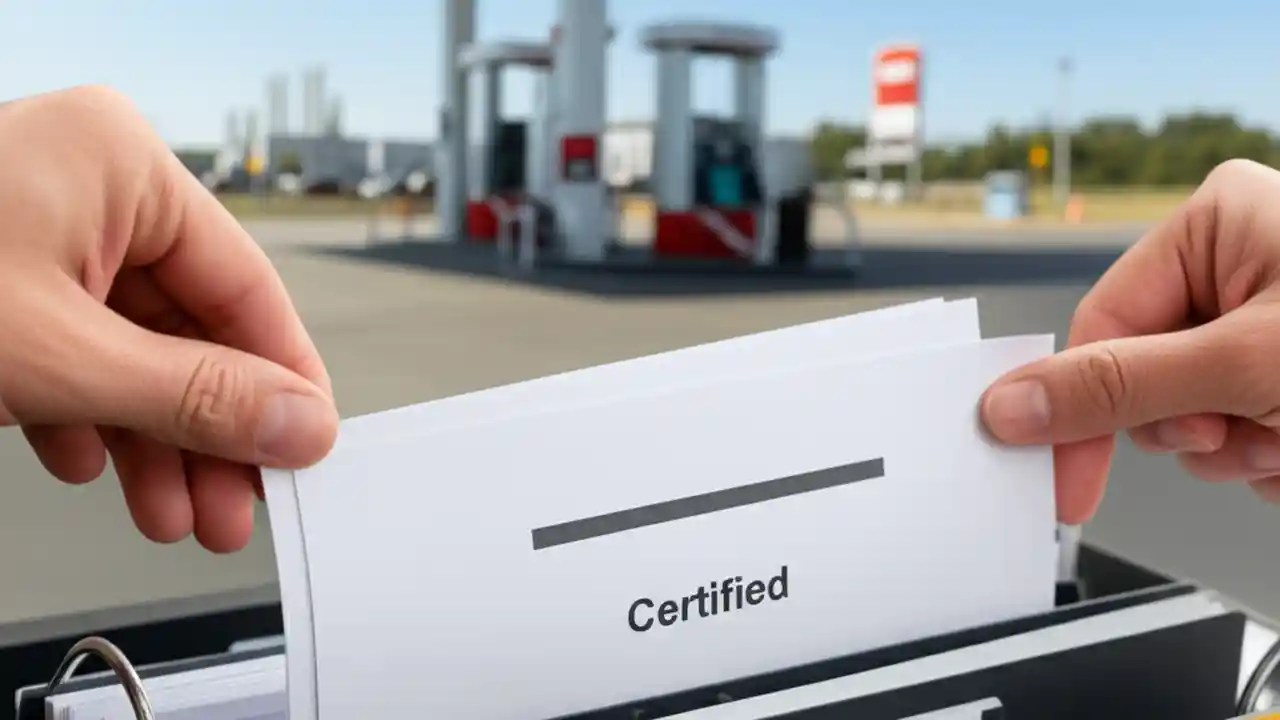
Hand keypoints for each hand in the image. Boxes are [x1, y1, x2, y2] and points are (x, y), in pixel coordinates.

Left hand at [0, 86, 337, 552]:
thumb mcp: (55, 356)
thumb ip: (194, 395)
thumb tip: (298, 424)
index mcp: (120, 164)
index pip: (246, 283)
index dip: (282, 379)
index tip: (306, 448)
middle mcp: (88, 186)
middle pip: (190, 326)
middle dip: (208, 431)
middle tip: (235, 507)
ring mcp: (40, 229)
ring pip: (132, 347)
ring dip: (151, 439)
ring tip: (171, 512)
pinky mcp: (1, 273)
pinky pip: (74, 348)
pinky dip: (85, 413)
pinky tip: (86, 461)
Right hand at [980, 159, 1279, 523]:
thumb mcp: (1243, 362)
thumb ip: (1117, 387)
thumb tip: (1011, 404)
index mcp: (1215, 224)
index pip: (1103, 326)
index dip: (1083, 412)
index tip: (1067, 481)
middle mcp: (1238, 262)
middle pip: (1144, 376)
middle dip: (1189, 429)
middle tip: (1236, 432)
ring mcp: (1269, 319)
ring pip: (1195, 414)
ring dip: (1237, 450)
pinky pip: (1241, 430)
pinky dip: (1269, 456)